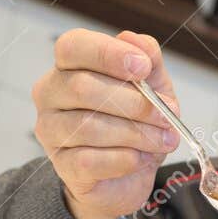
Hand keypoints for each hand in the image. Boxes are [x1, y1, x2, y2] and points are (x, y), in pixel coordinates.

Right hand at [32, 29, 182, 218]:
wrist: (126, 175)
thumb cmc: (133, 122)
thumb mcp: (152, 85)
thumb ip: (148, 58)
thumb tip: (139, 43)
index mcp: (69, 65)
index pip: (73, 46)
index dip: (108, 54)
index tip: (143, 68)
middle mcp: (50, 93)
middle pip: (82, 88)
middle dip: (134, 103)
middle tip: (166, 116)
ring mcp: (51, 130)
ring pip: (89, 126)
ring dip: (135, 134)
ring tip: (162, 140)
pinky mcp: (61, 165)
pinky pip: (91, 160)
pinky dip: (124, 159)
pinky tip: (139, 159)